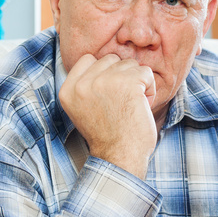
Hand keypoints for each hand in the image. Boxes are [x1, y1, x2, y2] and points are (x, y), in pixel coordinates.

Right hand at [59, 54, 157, 177]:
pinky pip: (145, 72)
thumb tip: (104, 61)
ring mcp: (104, 82)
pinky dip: (149, 88)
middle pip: (111, 59)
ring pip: (129, 64)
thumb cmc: (108, 135)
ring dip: (137, 82)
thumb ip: (86, 84)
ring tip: (131, 105)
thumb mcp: (83, 108)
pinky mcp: (127, 83)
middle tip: (121, 102)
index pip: (88, 60)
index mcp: (68, 90)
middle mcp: (82, 84)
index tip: (108, 94)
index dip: (104, 72)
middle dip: (122, 76)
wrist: (120, 157)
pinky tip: (141, 105)